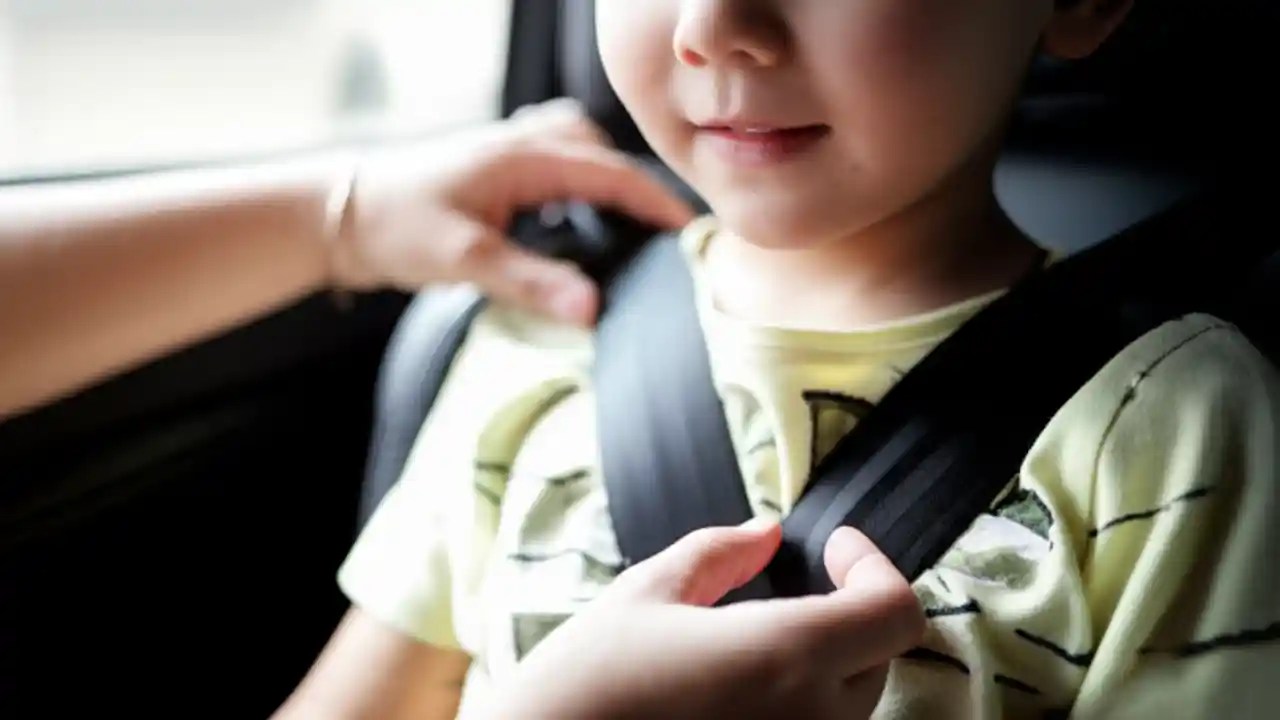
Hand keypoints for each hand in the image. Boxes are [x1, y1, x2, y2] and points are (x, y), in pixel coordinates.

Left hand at [332, 99, 692, 324]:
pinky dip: (578, 179)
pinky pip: (555, 159)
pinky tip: (574, 214)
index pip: (613, 173)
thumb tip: (594, 311)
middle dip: (639, 188)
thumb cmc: (397, 229)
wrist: (341, 214)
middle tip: (667, 233)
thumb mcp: (466, 260)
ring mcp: (507, 149)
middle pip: (603, 154)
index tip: (694, 233)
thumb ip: (533, 283)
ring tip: (628, 224)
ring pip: (580, 150)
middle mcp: (523, 143)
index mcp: (525, 157)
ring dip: (607, 179)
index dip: (658, 203)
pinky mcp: (494, 165)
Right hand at [491, 521, 925, 719]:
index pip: (896, 612)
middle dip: (849, 610)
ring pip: (849, 702)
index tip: (833, 546)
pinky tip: (738, 688)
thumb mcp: (645, 595)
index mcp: (784, 655)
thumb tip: (768, 533)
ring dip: (826, 660)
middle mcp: (808, 718)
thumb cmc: (585, 682)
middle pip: (877, 656)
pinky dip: (797, 701)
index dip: (875, 567)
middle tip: (795, 584)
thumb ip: (719, 553)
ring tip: (755, 639)